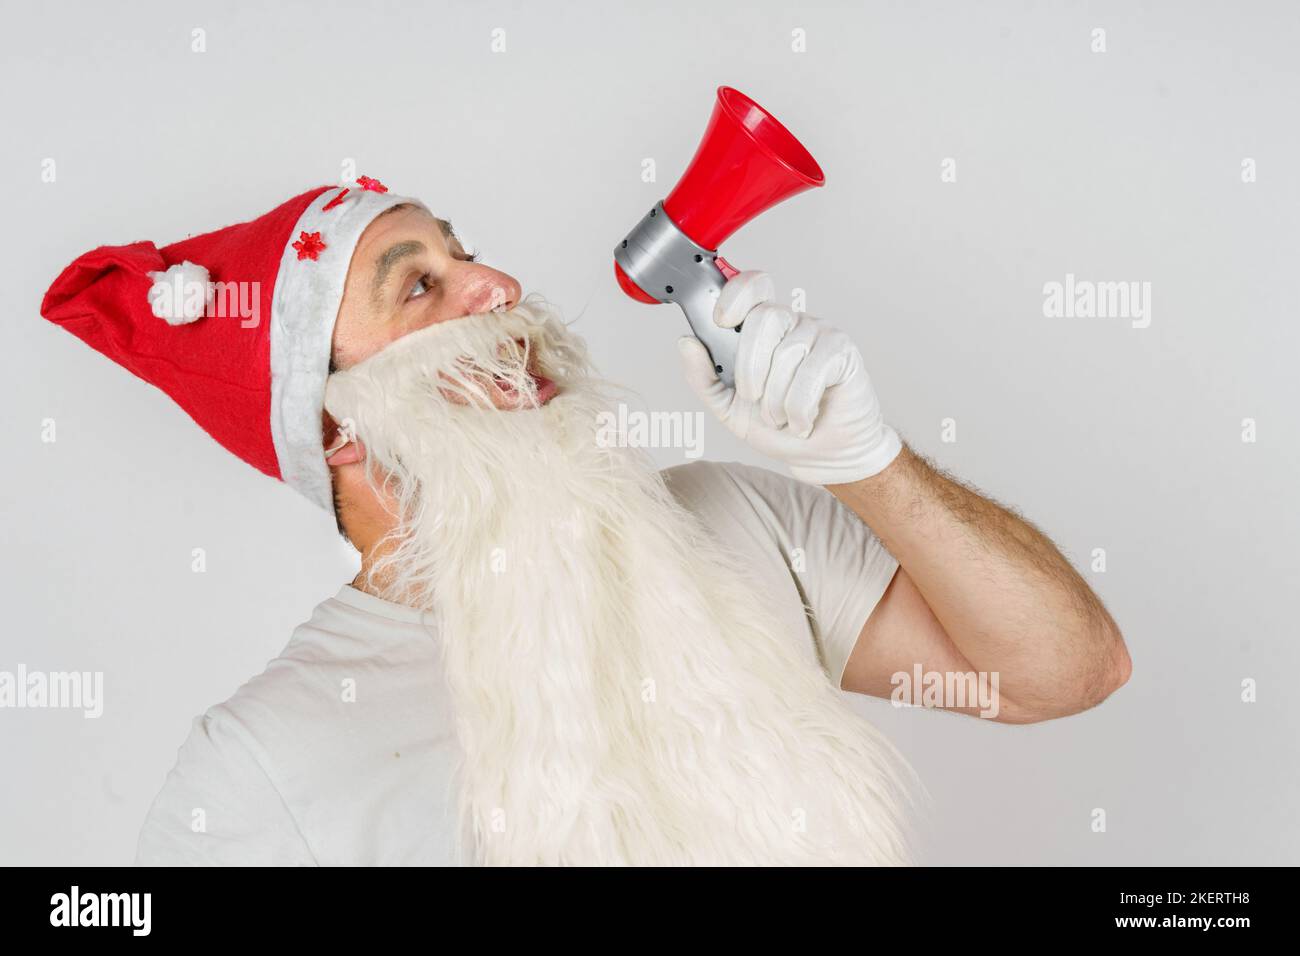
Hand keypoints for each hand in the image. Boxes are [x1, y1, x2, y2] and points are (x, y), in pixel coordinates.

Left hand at [676, 270, 900, 485]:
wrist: (819, 455)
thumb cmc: (778, 427)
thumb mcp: (727, 407)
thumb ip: (703, 377)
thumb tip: (686, 342)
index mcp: (763, 328)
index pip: (752, 287)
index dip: (736, 295)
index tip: (721, 322)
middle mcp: (793, 322)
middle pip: (764, 318)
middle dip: (750, 368)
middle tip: (754, 398)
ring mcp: (820, 333)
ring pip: (787, 352)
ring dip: (776, 400)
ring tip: (781, 418)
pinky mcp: (842, 352)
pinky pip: (812, 372)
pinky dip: (800, 408)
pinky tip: (803, 421)